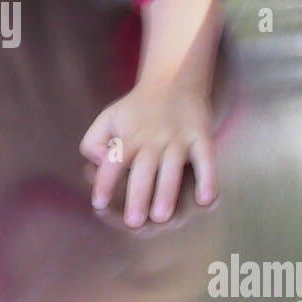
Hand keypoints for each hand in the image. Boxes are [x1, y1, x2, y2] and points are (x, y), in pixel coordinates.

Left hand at [79, 78, 216, 227]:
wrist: (173, 79)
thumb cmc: (136, 109)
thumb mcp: (108, 118)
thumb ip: (93, 141)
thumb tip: (97, 163)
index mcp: (129, 136)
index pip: (114, 160)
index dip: (105, 181)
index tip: (98, 203)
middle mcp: (153, 138)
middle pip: (144, 169)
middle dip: (138, 195)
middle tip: (134, 221)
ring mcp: (178, 138)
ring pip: (173, 167)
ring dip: (167, 192)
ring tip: (162, 217)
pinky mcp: (201, 135)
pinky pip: (206, 157)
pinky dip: (208, 177)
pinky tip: (206, 200)